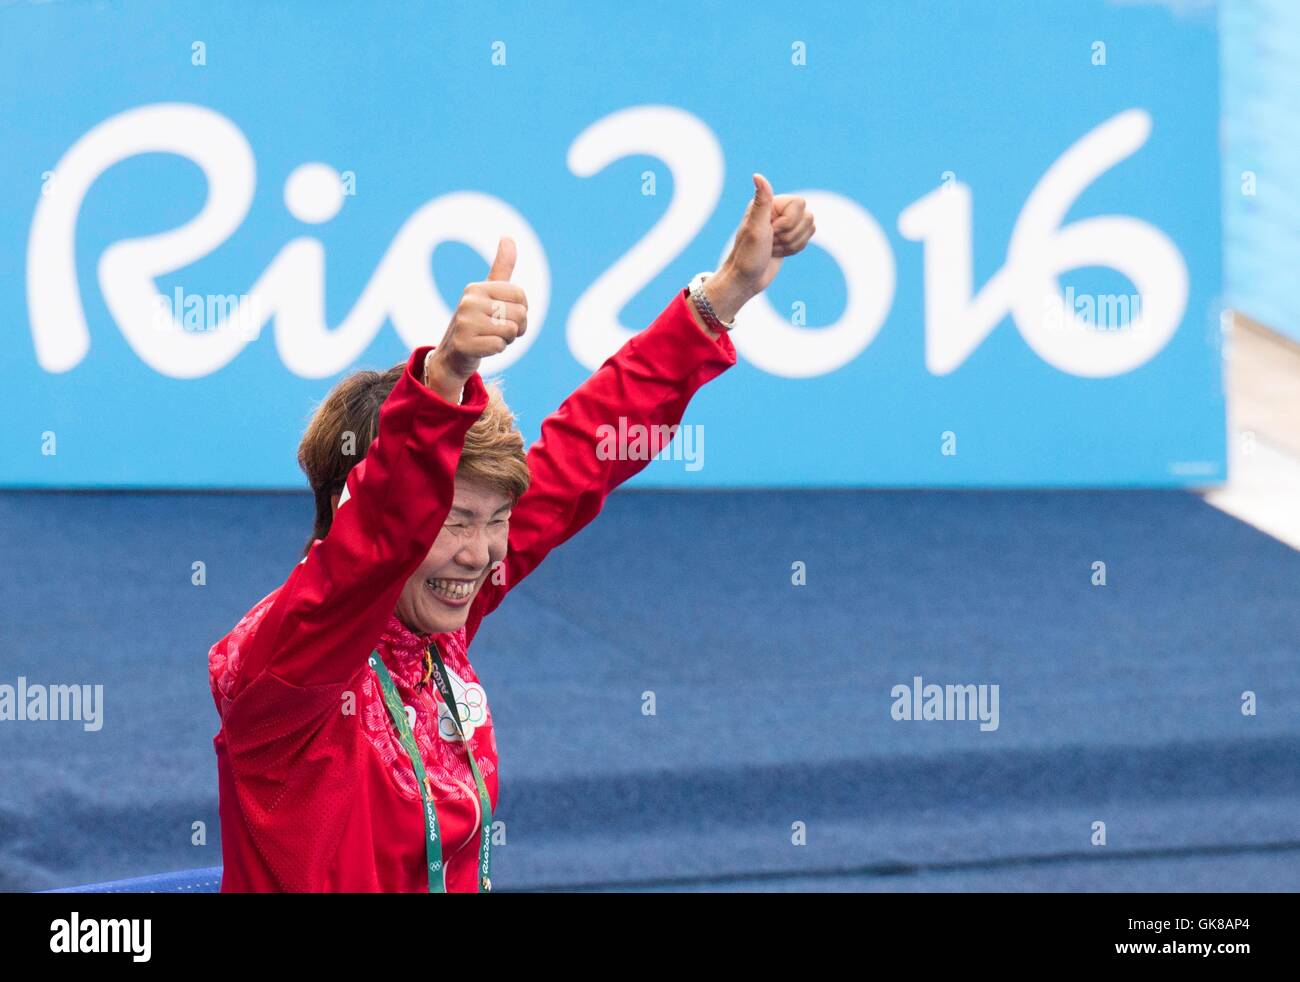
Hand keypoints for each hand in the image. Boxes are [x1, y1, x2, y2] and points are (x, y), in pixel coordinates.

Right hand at [424, 236, 527, 401]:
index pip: (521, 295)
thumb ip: (501, 267)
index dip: (521, 310)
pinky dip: (496, 350)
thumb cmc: (477, 322)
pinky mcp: (465, 344)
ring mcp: (465, 322)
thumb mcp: (488, 293)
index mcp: (476, 287)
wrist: (453, 356)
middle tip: (496, 331)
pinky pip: (499, 346)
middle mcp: (469, 301)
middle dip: (515, 328)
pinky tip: (482, 348)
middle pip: (520, 314)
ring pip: (511, 331)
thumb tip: (508, 236)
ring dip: (506, 340)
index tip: (504, 316)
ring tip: (488, 338)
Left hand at [706, 174, 815, 322]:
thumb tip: (757, 175)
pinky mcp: (790, 237)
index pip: (800, 203)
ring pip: (810, 228)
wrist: (746, 279)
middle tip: (770, 242)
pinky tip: (777, 253)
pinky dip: (794, 250)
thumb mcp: (755, 227)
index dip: (789, 221)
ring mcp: (785, 224)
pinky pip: (807, 239)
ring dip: (792, 244)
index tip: (771, 231)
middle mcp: (778, 210)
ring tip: (772, 248)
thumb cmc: (747, 255)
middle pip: (808, 216)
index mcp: (769, 203)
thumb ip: (762, 201)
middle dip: (790, 236)